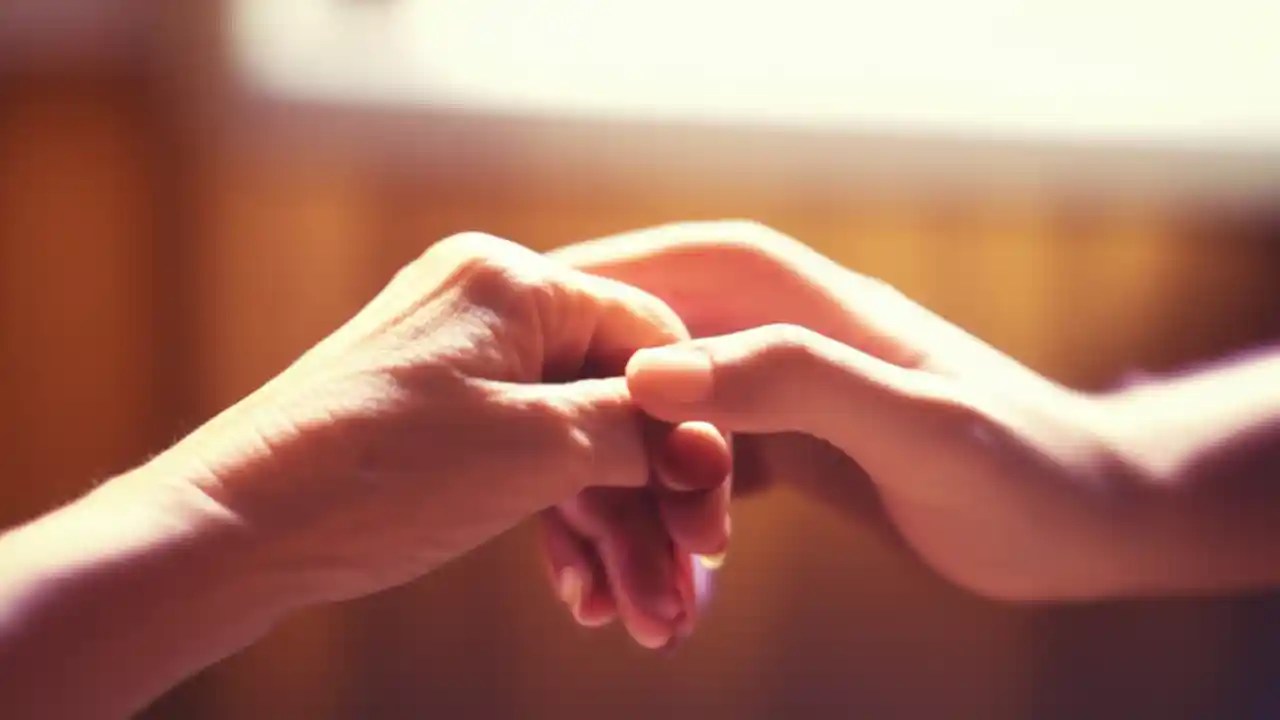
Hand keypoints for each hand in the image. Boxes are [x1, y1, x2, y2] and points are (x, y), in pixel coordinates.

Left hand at [171, 232, 728, 619]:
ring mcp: (455, 357)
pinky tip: (584, 588)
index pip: (647, 336)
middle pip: (609, 398)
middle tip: (684, 587)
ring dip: (611, 528)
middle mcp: (485, 302)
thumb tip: (701, 438)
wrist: (236, 528)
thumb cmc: (379, 475)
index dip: (691, 426)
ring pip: (568, 438)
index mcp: (512, 280)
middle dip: (651, 502)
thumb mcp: (537, 450)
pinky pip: (522, 452)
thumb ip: (633, 431)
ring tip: (644, 614)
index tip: (714, 513)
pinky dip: (557, 515)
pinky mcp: (433, 409)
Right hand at [554, 222, 1151, 601]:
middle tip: (571, 555)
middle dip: (582, 455)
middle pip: (620, 367)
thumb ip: (791, 379)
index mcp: (783, 288)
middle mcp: (762, 324)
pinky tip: (652, 593)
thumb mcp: (913, 424)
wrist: (1081, 519)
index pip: (639, 277)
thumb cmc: (1020, 464)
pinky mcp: (773, 442)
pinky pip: (682, 476)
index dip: (565, 330)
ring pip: (642, 430)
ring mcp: (764, 386)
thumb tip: (647, 369)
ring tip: (602, 598)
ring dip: (615, 508)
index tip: (503, 398)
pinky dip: (658, 531)